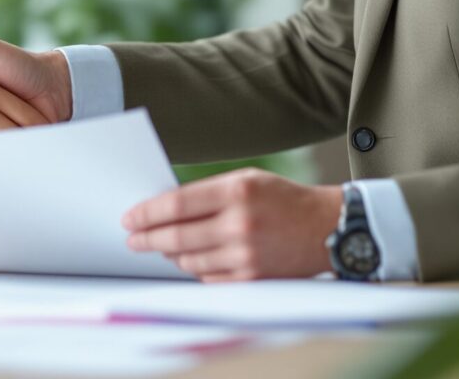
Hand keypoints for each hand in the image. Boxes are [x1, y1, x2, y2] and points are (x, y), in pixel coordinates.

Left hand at [123, 169, 343, 280]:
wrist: (329, 228)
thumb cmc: (283, 199)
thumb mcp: (247, 179)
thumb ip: (208, 192)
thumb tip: (165, 208)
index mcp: (236, 191)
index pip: (176, 205)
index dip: (147, 213)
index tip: (129, 218)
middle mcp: (239, 224)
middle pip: (176, 237)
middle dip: (147, 238)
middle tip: (132, 239)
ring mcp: (245, 255)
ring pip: (188, 260)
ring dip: (168, 254)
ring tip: (159, 247)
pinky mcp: (252, 279)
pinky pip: (207, 277)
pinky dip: (193, 268)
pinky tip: (186, 260)